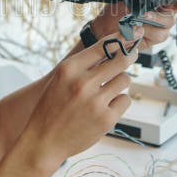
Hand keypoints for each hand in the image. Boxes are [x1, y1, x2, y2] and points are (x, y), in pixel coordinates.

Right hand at [20, 27, 142, 169]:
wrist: (44, 141)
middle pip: (120, 60)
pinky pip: (125, 100)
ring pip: (125, 79)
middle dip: (128, 55)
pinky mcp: (106, 119)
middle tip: (132, 53)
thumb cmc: (52, 108)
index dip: (121, 39)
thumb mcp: (60, 80)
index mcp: (69, 69)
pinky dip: (119, 102)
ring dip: (120, 82)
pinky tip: (106, 107)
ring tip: (108, 89)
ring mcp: (95, 102)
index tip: (132, 34)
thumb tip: (113, 48)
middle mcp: (82, 83)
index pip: (103, 46)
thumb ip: (83, 66)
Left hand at [91, 0, 176, 51]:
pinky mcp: (155, 37)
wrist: (106, 27)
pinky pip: (159, 34)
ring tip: (140, 16)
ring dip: (155, 18)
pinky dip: (147, 30)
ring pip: (169, 22)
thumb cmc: (119, 7)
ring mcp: (162, 25)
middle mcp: (167, 10)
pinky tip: (137, 28)